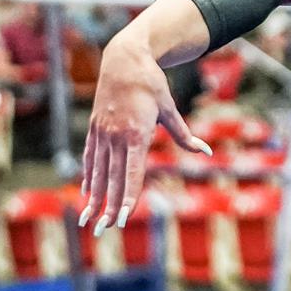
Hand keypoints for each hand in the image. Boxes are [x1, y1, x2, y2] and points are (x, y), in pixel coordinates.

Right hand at [79, 32, 210, 235]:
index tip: (124, 218)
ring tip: (88, 219)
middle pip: (113, 180)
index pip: (132, 174)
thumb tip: (205, 152)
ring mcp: (102, 134)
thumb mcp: (170, 109)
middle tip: (103, 230)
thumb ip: (184, 135)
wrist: (124, 60)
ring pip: (98, 173)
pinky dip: (88, 177)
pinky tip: (86, 194)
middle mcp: (116, 137)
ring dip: (94, 198)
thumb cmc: (151, 84)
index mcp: (136, 135)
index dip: (128, 198)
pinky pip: (90, 158)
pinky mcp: (94, 129)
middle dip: (108, 207)